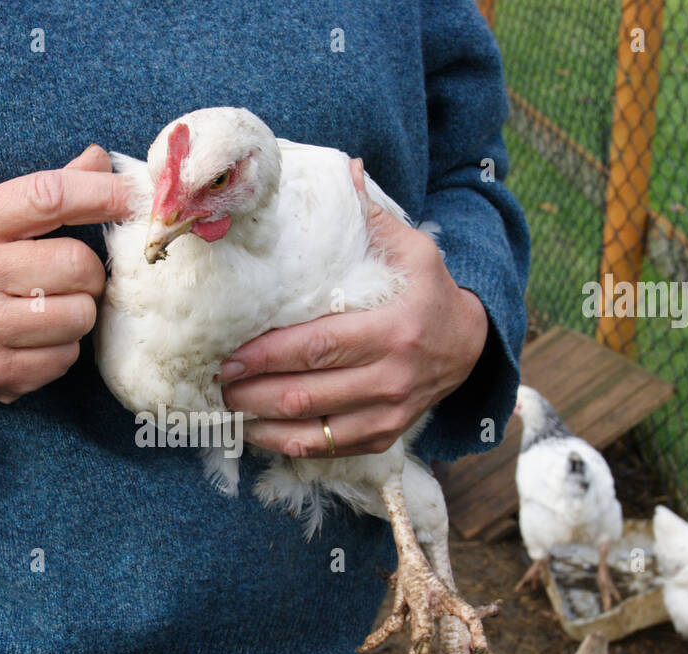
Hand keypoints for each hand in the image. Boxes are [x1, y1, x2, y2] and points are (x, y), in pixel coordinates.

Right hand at [0, 145, 129, 401]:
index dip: (103, 194)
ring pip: (80, 315)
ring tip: (48, 309)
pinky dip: (62, 348)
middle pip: (78, 264)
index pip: (48, 196)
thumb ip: (44, 192)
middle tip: (70, 277)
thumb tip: (103, 160)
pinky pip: (67, 357)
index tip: (138, 196)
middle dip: (89, 272)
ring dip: (79, 312)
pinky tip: (34, 340)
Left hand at [220, 169, 487, 457]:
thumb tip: (346, 170)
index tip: (228, 356)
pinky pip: (325, 449)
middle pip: (306, 394)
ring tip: (226, 409)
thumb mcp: (415, 251)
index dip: (268, 356)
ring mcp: (388, 414)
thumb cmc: (430, 293)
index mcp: (394, 330)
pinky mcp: (382, 437)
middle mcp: (391, 379)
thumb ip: (373, 218)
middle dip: (252, 392)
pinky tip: (255, 432)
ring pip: (311, 430)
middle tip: (215, 383)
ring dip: (261, 424)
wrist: (472, 346)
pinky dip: (285, 444)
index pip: (319, 348)